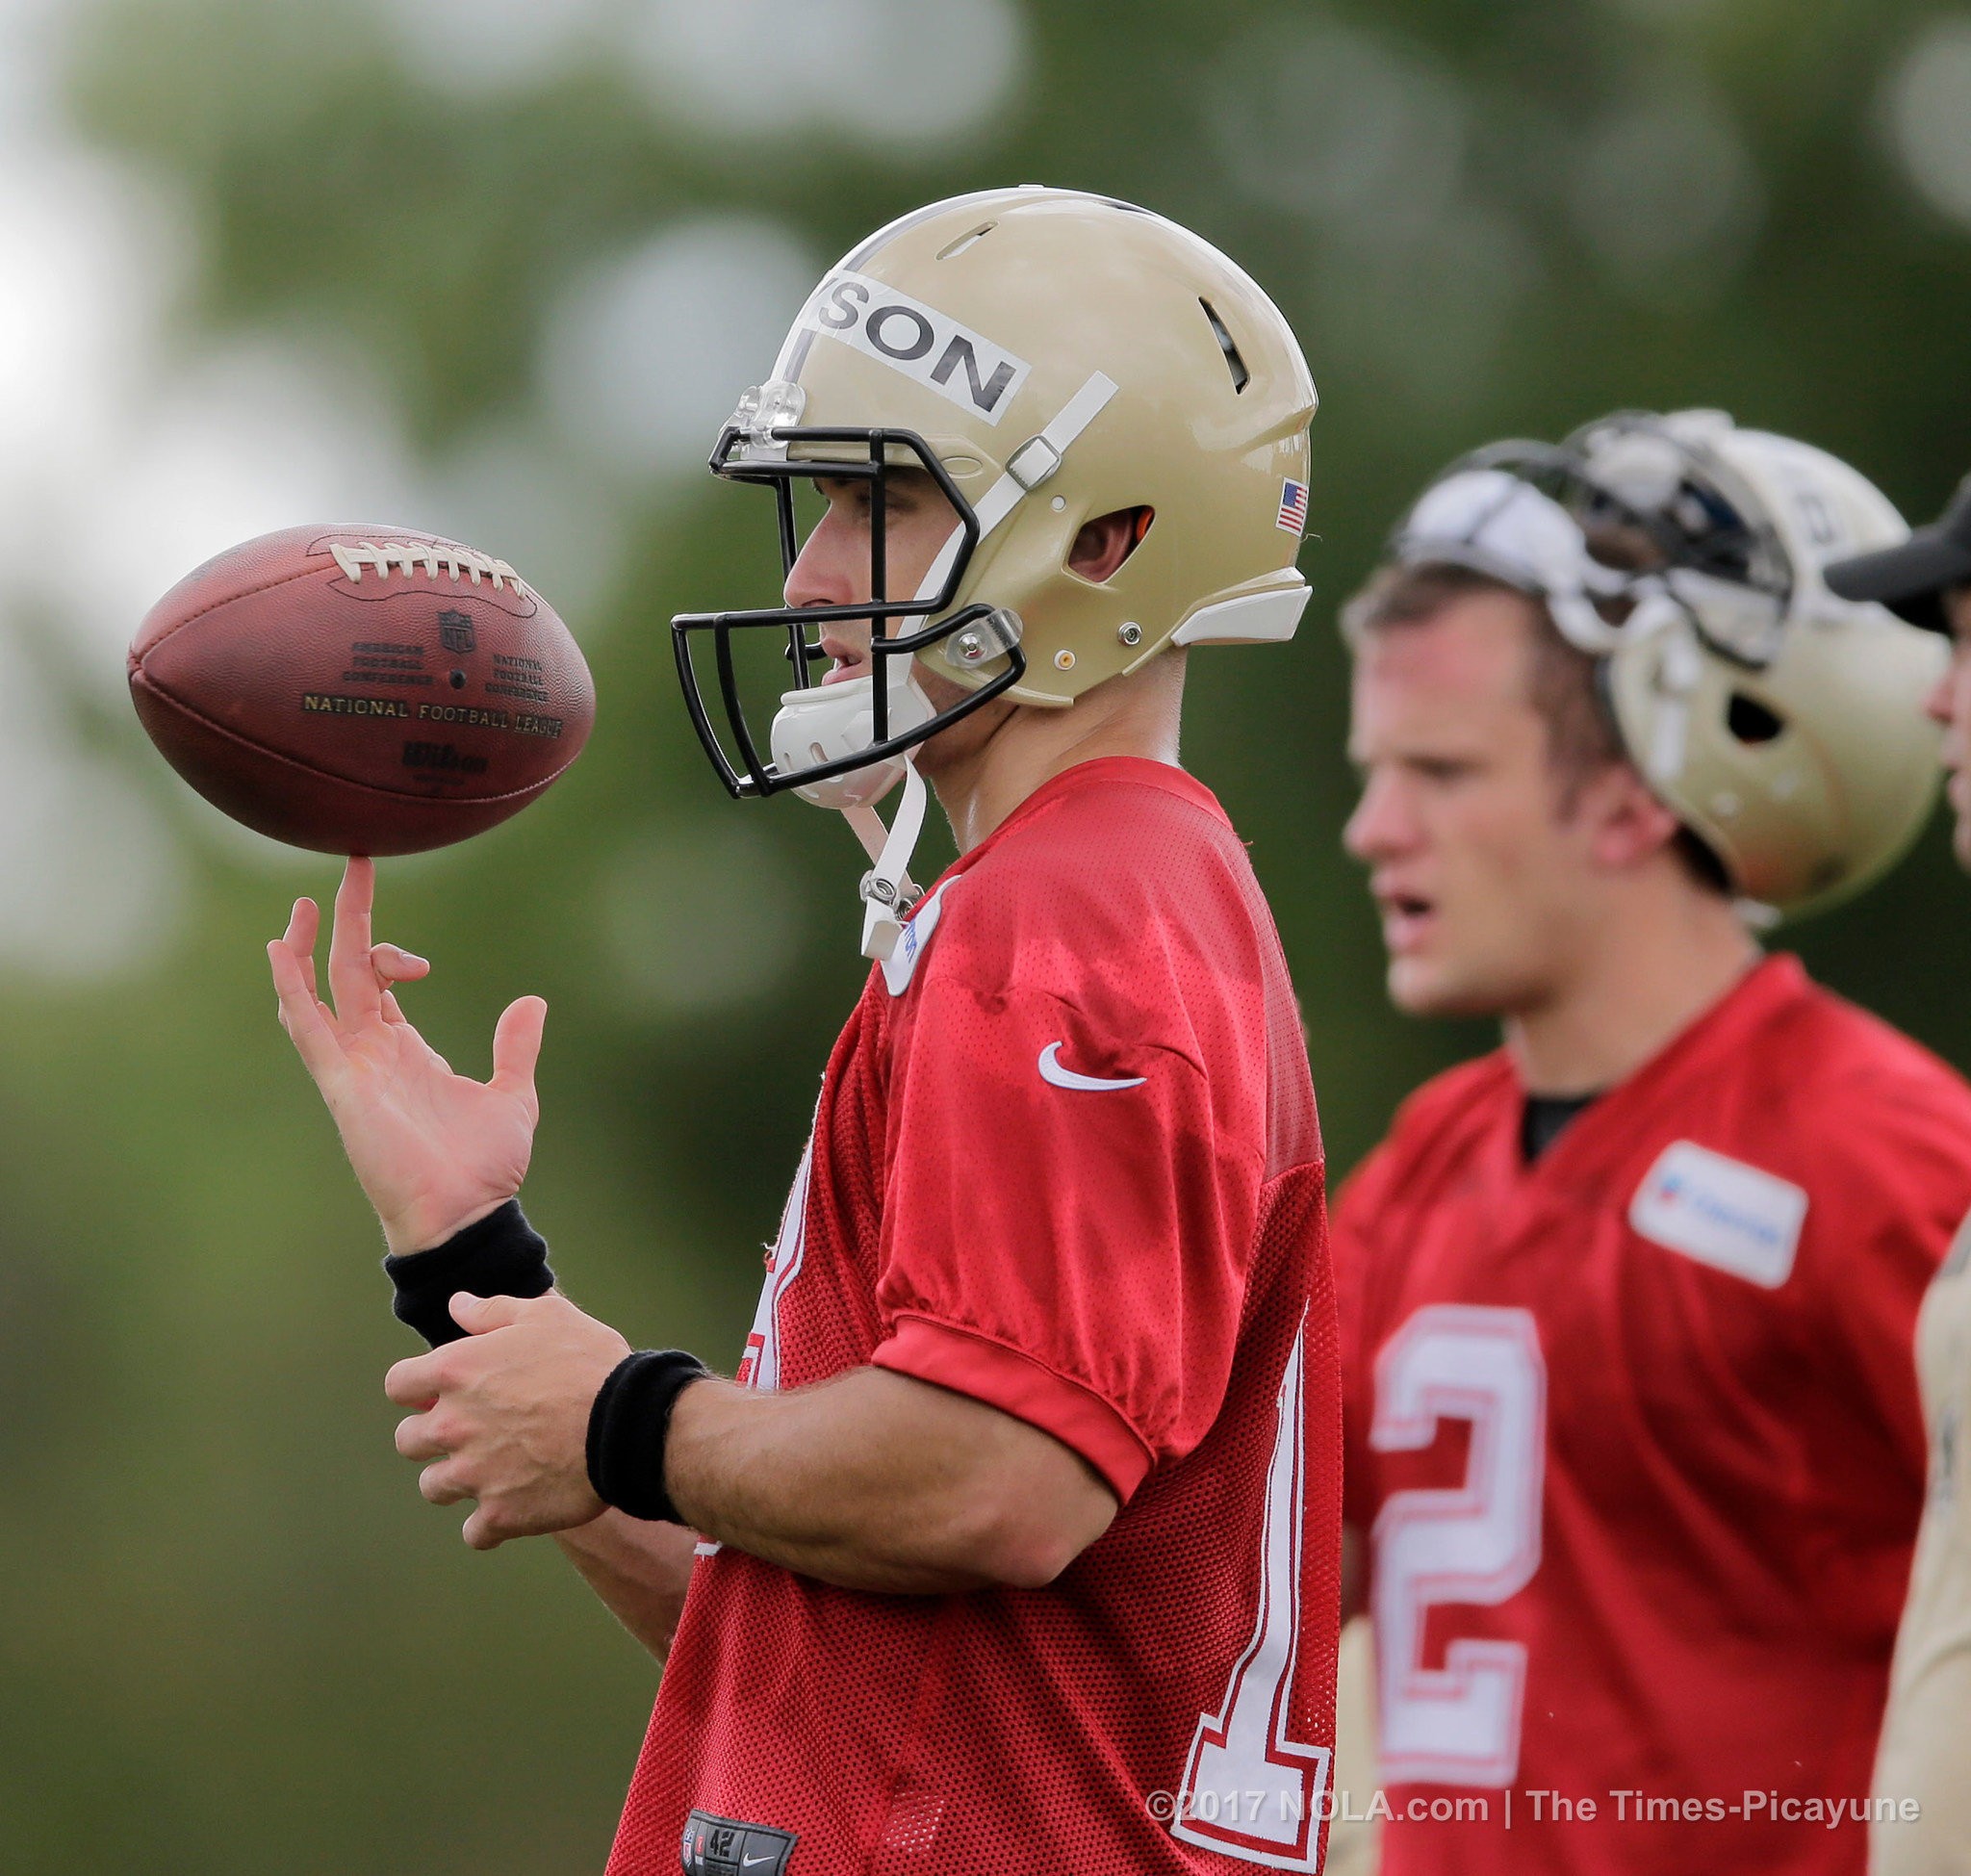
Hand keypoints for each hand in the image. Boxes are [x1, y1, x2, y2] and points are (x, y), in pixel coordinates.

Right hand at [268, 857, 546, 1253]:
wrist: (466, 1213)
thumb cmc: (482, 1168)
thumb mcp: (511, 1095)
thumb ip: (515, 1048)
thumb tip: (531, 1002)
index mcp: (406, 1050)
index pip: (378, 983)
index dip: (392, 956)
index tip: (422, 964)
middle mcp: (371, 1052)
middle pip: (348, 970)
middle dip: (350, 918)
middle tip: (358, 860)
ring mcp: (352, 1065)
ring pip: (317, 992)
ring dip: (308, 946)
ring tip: (307, 900)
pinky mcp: (342, 1083)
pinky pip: (308, 1028)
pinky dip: (293, 988)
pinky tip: (281, 950)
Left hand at [386, 1291, 630, 1548]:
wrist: (627, 1424)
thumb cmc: (589, 1362)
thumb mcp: (546, 1317)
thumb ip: (492, 1311)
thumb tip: (457, 1305)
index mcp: (456, 1372)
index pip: (398, 1384)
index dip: (417, 1387)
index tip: (441, 1391)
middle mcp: (452, 1425)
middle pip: (408, 1440)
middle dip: (433, 1436)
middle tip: (472, 1431)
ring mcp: (472, 1474)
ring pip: (434, 1487)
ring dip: (457, 1480)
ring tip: (494, 1470)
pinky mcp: (499, 1514)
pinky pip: (475, 1533)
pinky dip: (490, 1523)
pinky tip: (515, 1506)